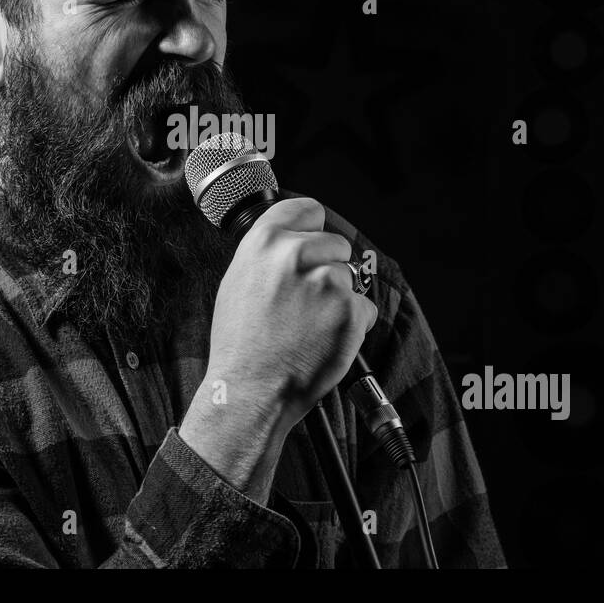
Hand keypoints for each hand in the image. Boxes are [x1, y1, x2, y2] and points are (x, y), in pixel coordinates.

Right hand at [179, 197, 377, 499]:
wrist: (250, 392)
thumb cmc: (241, 345)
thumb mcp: (238, 282)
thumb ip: (268, 254)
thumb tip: (294, 239)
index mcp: (263, 243)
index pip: (308, 210)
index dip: (313, 230)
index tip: (313, 244)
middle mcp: (294, 255)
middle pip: (336, 243)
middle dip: (328, 268)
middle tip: (308, 302)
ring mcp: (326, 281)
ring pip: (350, 276)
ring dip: (341, 298)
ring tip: (312, 326)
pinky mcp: (349, 310)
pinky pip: (364, 307)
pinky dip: (353, 324)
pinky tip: (325, 340)